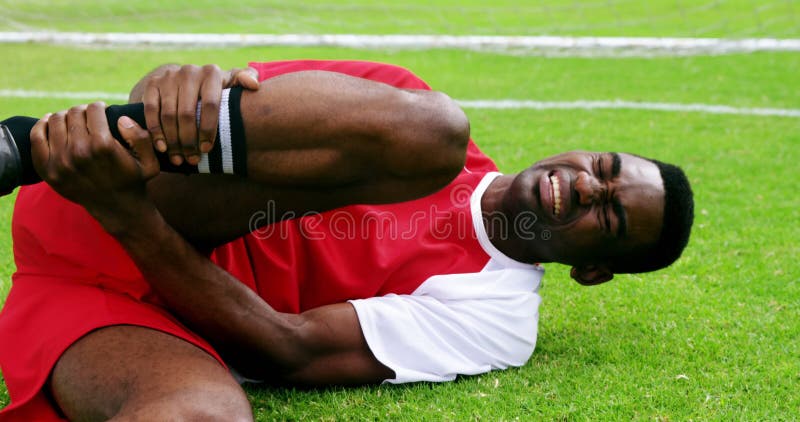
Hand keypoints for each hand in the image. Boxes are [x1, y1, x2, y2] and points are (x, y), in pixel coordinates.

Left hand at [30, 102, 158, 213]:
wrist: (117, 208)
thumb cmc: (133, 180)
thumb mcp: (150, 161)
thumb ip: (141, 137)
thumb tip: (121, 119)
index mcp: (103, 146)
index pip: (93, 109)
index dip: (99, 107)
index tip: (101, 110)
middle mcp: (79, 152)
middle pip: (74, 113)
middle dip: (83, 111)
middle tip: (89, 117)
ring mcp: (60, 161)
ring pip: (55, 120)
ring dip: (65, 117)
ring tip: (74, 122)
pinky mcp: (48, 169)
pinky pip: (37, 137)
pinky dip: (42, 125)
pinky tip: (51, 123)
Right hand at [142, 64, 258, 165]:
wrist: (181, 78)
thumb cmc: (213, 89)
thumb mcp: (230, 83)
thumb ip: (245, 80)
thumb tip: (255, 86)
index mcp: (211, 73)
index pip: (210, 105)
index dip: (208, 130)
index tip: (207, 149)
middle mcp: (189, 72)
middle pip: (187, 114)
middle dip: (190, 141)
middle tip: (192, 159)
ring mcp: (169, 77)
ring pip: (169, 115)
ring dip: (173, 141)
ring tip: (179, 159)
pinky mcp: (152, 84)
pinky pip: (151, 111)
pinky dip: (156, 132)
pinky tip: (162, 148)